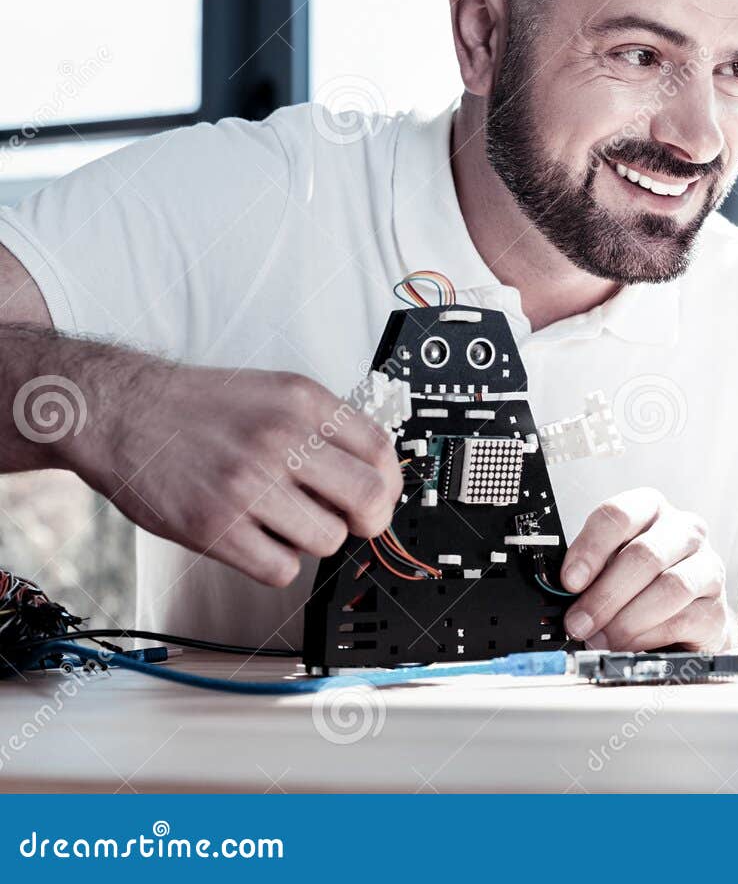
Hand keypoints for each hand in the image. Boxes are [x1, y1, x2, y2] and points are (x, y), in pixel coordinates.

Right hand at [70, 359, 402, 587]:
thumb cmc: (200, 407)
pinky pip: (282, 569)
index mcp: (302, 403)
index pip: (381, 451)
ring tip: (286, 520)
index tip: (382, 496)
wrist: (122, 411)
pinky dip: (278, 562)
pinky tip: (260, 539)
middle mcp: (280, 440)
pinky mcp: (214, 527)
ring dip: (315, 538)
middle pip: (368, 498)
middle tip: (353, 521)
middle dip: (370, 519)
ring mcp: (247, 485)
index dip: (391, 483)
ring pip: (328, 539)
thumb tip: (376, 472)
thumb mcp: (276, 391)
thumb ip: (327, 426)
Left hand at [560, 488, 728, 650]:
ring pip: (670, 587)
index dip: (591, 548)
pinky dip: (649, 637)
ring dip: (627, 619)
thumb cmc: (640, 584)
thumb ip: (589, 573)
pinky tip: (629, 645)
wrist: (685, 617)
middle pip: (646, 554)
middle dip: (605, 595)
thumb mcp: (610, 566)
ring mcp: (708, 566)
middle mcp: (685, 531)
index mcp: (651, 510)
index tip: (570, 582)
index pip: (619, 514)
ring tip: (601, 639)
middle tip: (579, 622)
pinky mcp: (717, 607)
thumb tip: (559, 596)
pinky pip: (683, 620)